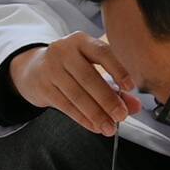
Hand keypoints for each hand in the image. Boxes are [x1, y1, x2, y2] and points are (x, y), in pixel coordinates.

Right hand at [9, 33, 141, 136]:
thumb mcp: (91, 68)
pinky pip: (66, 106)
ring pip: (77, 94)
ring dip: (96, 114)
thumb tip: (136, 106)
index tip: (131, 86)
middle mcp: (64, 51)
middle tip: (122, 115)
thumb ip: (115, 85)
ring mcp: (51, 69)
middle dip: (107, 99)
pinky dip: (82, 118)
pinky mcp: (43, 87)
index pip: (102, 52)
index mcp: (81, 41)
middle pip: (88, 77)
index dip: (118, 69)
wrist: (34, 70)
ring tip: (110, 127)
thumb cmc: (70, 68)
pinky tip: (94, 126)